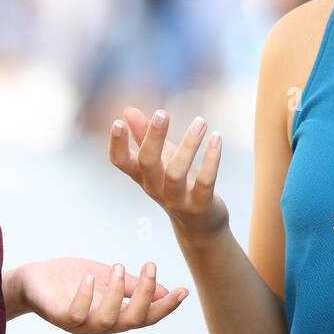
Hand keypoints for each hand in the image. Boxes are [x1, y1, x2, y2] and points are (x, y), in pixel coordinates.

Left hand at [19, 257, 187, 333]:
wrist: (33, 280)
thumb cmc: (71, 280)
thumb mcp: (107, 278)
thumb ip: (131, 286)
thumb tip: (163, 291)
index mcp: (115, 314)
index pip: (146, 316)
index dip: (165, 307)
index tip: (182, 290)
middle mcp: (100, 323)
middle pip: (132, 321)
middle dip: (145, 295)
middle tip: (151, 266)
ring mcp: (79, 322)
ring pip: (107, 321)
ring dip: (116, 293)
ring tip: (118, 266)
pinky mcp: (58, 315)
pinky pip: (74, 314)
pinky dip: (85, 297)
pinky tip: (90, 278)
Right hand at [109, 107, 228, 238]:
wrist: (200, 224)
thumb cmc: (177, 184)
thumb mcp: (161, 159)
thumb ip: (144, 136)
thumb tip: (128, 110)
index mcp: (142, 176)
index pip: (120, 162)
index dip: (116, 145)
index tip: (118, 122)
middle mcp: (155, 189)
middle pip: (147, 163)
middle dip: (153, 137)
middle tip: (162, 113)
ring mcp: (176, 200)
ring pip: (175, 172)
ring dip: (188, 144)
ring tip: (200, 122)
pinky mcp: (199, 205)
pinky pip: (205, 181)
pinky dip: (211, 159)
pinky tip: (216, 138)